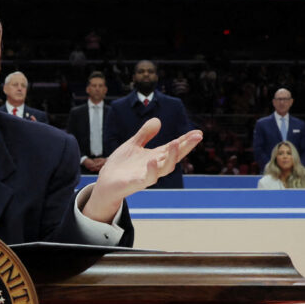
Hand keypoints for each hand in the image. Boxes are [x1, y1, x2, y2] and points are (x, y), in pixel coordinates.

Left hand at [82, 119, 202, 223]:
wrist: (106, 183)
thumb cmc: (121, 166)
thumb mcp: (133, 145)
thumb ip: (145, 134)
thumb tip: (157, 120)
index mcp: (155, 156)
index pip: (174, 147)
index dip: (186, 140)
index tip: (198, 132)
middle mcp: (154, 165)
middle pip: (174, 156)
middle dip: (185, 147)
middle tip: (197, 136)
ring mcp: (147, 175)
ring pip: (165, 168)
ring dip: (172, 157)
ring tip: (176, 143)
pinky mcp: (136, 183)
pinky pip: (147, 178)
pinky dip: (152, 171)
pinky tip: (152, 161)